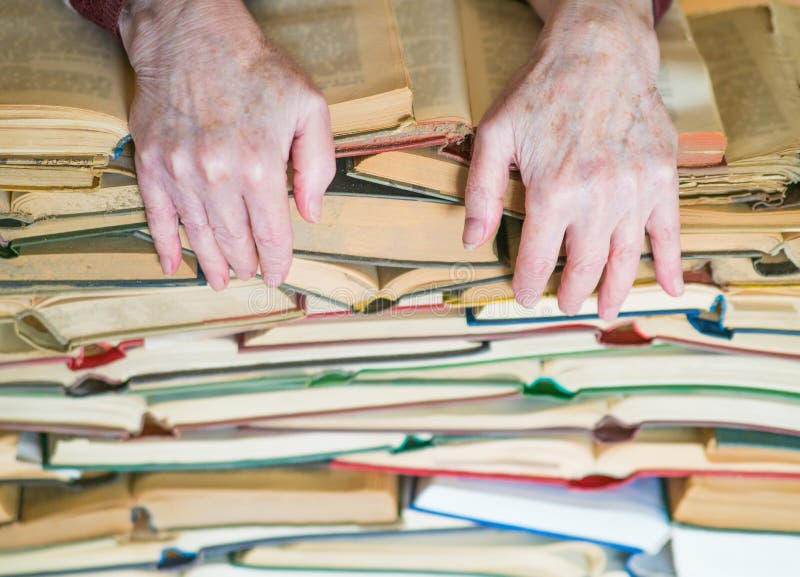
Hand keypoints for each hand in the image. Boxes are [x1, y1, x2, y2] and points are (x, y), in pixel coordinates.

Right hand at [119, 0, 334, 288]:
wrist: (193, 34)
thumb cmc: (256, 69)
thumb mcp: (309, 107)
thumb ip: (317, 165)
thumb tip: (310, 215)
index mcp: (261, 167)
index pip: (272, 235)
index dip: (277, 262)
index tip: (277, 275)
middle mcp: (219, 177)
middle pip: (236, 241)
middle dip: (246, 264)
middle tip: (250, 274)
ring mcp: (180, 173)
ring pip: (200, 235)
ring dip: (212, 263)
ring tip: (221, 280)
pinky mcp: (153, 164)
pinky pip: (158, 217)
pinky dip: (166, 245)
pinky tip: (173, 265)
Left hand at [463, 0, 682, 319]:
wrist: (599, 51)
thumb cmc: (542, 91)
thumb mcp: (495, 135)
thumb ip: (481, 192)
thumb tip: (471, 242)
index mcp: (553, 191)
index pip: (537, 259)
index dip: (528, 285)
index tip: (525, 297)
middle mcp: (598, 198)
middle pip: (583, 267)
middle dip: (570, 294)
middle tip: (564, 306)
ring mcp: (635, 190)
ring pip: (625, 258)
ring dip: (613, 291)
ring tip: (604, 311)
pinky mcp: (662, 178)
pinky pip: (670, 232)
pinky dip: (671, 264)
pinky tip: (670, 289)